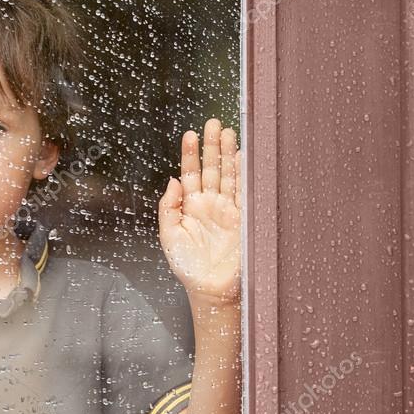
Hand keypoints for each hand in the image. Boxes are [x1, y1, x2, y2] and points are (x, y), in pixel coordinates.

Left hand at [158, 118, 241, 302]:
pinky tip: (244, 158)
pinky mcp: (244, 219)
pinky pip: (244, 193)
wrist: (211, 291)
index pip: (191, 174)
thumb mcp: (169, 236)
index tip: (190, 134)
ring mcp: (229, 211)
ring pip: (229, 176)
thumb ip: (168, 208)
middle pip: (212, 169)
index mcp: (190, 207)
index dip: (190, 155)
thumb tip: (173, 180)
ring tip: (228, 132)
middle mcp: (211, 205)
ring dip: (229, 155)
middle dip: (212, 146)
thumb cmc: (188, 268)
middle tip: (213, 123)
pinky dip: (245, 175)